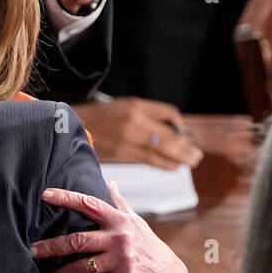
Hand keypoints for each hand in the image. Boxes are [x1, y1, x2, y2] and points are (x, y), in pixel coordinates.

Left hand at [31, 183, 190, 272]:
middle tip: (32, 252)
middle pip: (78, 240)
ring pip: (82, 267)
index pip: (90, 204)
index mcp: (119, 221)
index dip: (66, 198)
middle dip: (51, 246)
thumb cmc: (150, 248)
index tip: (45, 194)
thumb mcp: (137, 224)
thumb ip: (120, 203)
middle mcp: (120, 237)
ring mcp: (122, 259)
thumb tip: (110, 181)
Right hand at [73, 97, 201, 168]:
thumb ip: (147, 116)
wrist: (74, 126)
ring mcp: (128, 138)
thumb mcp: (125, 106)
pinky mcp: (122, 153)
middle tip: (197, 155)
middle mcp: (135, 121)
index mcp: (137, 106)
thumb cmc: (101, 117)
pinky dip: (165, 164)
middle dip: (186, 147)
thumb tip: (174, 130)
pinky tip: (174, 167)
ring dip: (180, 158)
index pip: (169, 114)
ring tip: (191, 162)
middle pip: (170, 136)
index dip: (181, 126)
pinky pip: (149, 160)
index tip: (186, 135)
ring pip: (162, 150)